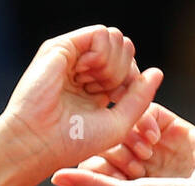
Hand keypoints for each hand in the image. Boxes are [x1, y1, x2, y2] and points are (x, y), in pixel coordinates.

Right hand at [0, 25, 162, 181]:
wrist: (37, 141)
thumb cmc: (72, 142)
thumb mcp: (118, 124)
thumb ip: (139, 97)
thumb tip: (157, 72)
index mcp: (97, 92)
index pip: (129, 70)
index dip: (135, 84)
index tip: (128, 109)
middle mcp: (85, 73)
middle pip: (124, 51)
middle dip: (126, 72)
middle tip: (112, 96)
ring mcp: (73, 58)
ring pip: (115, 39)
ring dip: (115, 64)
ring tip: (98, 86)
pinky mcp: (62, 47)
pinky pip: (100, 34)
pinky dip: (103, 54)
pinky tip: (90, 73)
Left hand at [49, 101, 194, 185]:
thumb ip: (92, 185)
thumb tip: (53, 177)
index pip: (97, 165)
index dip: (95, 157)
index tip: (97, 156)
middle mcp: (141, 169)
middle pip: (112, 142)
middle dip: (115, 143)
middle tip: (127, 154)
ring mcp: (159, 148)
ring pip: (131, 125)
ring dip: (132, 131)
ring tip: (145, 148)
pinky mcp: (177, 130)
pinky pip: (153, 112)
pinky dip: (148, 116)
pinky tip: (152, 128)